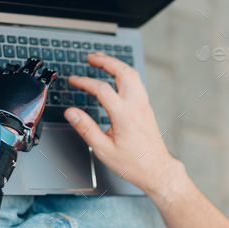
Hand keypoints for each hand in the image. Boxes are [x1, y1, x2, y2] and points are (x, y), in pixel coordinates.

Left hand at [0, 58, 56, 150]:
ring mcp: (7, 77)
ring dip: (14, 69)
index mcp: (37, 88)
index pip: (48, 74)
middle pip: (31, 64)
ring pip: (12, 68)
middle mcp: (23, 79)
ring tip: (14, 69)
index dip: (49, 73)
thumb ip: (34, 106)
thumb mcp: (35, 117)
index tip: (48, 72)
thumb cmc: (18, 127)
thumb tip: (31, 108)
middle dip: (35, 63)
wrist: (0, 126)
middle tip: (35, 62)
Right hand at [63, 52, 184, 197]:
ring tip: (102, 60)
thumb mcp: (103, 150)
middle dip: (105, 60)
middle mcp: (136, 106)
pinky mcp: (147, 107)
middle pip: (123, 72)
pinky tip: (118, 75)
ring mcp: (144, 105)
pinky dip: (125, 73)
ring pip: (132, 74)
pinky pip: (137, 82)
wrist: (157, 170)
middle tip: (91, 57)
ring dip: (116, 64)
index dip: (84, 81)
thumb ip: (86, 129)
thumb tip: (72, 113)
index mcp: (124, 116)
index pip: (102, 89)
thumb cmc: (133, 163)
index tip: (73, 80)